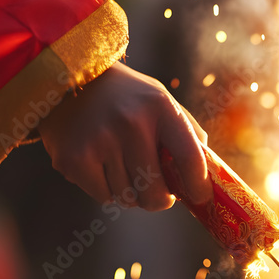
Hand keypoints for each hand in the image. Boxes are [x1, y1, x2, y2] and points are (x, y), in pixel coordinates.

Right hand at [38, 62, 211, 209]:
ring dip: (131, 193)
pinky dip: (107, 190)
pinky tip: (102, 167)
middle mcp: (131, 123)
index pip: (190, 158)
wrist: (68, 79)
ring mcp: (100, 141)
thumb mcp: (160, 100)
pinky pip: (104, 196)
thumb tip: (210, 172)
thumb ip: (186, 132)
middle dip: (160, 199)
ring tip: (124, 169)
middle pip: (156, 191)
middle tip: (158, 193)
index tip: (200, 197)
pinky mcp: (74, 158)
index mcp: (160, 107)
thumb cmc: (126, 97)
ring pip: (129, 198)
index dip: (198, 186)